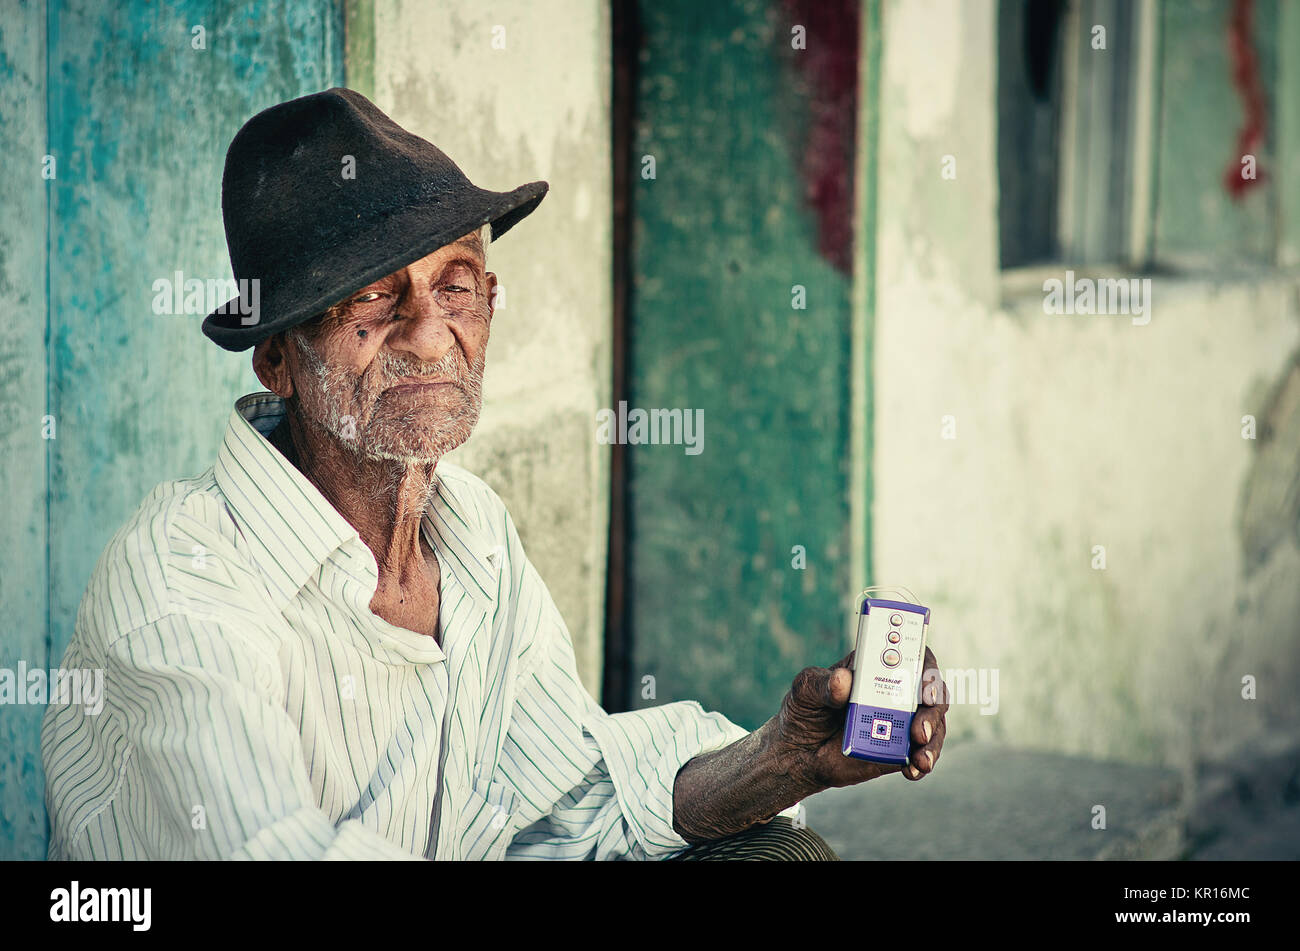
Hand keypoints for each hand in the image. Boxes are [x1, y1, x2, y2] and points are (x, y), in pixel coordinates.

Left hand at [768, 647, 948, 790]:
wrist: (799, 752)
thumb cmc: (806, 709)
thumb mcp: (806, 689)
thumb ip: (823, 683)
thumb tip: (842, 680)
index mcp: (877, 666)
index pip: (912, 655)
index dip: (925, 665)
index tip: (923, 682)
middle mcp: (897, 691)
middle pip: (932, 692)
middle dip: (932, 709)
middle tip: (918, 728)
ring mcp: (901, 721)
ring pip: (933, 725)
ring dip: (932, 740)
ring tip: (920, 759)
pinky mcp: (900, 750)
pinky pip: (921, 755)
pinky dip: (922, 762)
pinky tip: (911, 770)